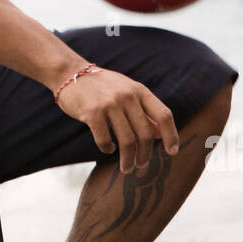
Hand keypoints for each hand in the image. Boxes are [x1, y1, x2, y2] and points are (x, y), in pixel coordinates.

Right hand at [54, 67, 179, 173]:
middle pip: (145, 133)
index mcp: (139, 90)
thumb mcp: (127, 92)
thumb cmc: (102, 86)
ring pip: (127, 141)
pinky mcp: (92, 112)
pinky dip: (108, 148)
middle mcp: (127, 96)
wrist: (70, 73)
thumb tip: (160, 134)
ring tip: (126, 168)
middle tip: (141, 165)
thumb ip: (143, 111)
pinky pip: (105, 139)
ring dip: (128, 159)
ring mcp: (110, 104)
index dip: (171, 135)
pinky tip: (108, 149)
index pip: (164, 115)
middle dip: (145, 154)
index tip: (172, 152)